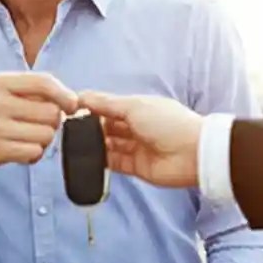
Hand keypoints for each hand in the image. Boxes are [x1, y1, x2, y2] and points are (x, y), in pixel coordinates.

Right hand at [0, 72, 78, 172]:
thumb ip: (28, 91)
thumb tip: (68, 99)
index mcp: (2, 83)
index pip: (45, 82)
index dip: (65, 95)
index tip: (71, 105)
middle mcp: (0, 102)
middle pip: (52, 113)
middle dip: (52, 124)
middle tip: (38, 128)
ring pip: (46, 135)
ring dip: (43, 142)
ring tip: (27, 141)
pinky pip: (33, 152)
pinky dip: (33, 155)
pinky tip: (21, 153)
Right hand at [78, 91, 202, 187]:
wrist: (194, 153)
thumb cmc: (168, 123)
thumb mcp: (135, 107)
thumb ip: (107, 104)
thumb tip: (82, 96)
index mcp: (138, 108)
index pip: (109, 106)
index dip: (91, 107)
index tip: (70, 109)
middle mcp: (136, 126)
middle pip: (107, 126)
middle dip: (90, 127)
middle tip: (68, 129)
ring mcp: (136, 147)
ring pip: (108, 145)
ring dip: (94, 145)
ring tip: (74, 144)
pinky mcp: (136, 167)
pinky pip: (114, 163)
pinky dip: (101, 162)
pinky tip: (86, 159)